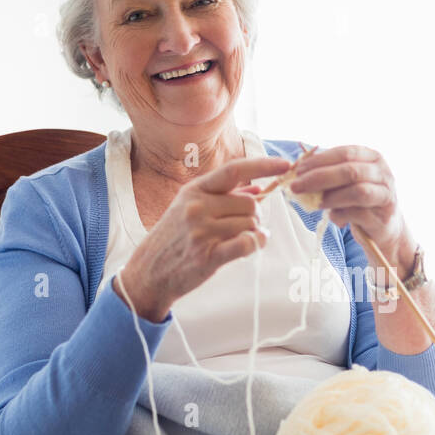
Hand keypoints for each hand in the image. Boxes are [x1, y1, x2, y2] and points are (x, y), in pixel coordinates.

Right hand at [116, 155, 289, 320]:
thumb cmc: (175, 237)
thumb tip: (259, 188)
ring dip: (253, 232)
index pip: (234, 170)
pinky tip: (252, 244)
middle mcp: (197, 207)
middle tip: (246, 226)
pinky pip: (247, 243)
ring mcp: (201, 231)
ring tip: (239, 239)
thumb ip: (225, 196)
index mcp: (195, 190)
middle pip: (251, 204)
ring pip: (251, 225)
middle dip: (255, 216)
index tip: (285, 165)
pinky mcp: (207, 256)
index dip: (263, 165)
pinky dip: (256, 243)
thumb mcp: (191, 208)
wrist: (149, 270)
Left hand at [289, 145, 408, 260]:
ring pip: (357, 191)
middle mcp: (383, 172)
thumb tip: (298, 174)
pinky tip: (334, 218)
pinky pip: (358, 214)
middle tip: (296, 187)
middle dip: (318, 178)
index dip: (319, 161)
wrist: (384, 226)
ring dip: (330, 197)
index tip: (298, 170)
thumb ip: (328, 175)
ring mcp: (386, 194)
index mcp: (372, 157)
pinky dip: (340, 215)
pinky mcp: (384, 216)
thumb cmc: (360, 200)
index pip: (344, 153)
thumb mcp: (346, 182)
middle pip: (349, 171)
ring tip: (315, 204)